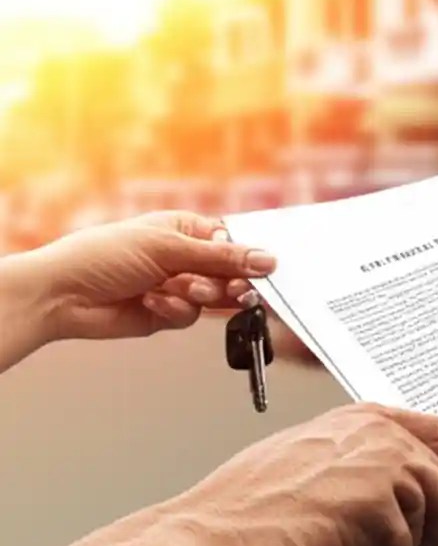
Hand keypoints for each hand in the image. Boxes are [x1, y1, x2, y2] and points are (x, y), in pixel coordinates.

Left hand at [25, 211, 276, 340]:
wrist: (63, 295)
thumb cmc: (103, 256)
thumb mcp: (168, 248)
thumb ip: (222, 258)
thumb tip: (267, 259)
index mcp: (186, 229)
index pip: (233, 241)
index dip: (250, 256)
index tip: (265, 269)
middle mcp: (184, 257)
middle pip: (230, 272)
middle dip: (228, 281)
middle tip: (232, 289)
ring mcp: (177, 286)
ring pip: (213, 297)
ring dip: (198, 295)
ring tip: (177, 290)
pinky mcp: (167, 313)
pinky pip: (190, 316)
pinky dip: (174, 310)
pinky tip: (151, 302)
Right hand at [160, 403, 437, 545]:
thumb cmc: (244, 515)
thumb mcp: (308, 466)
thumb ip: (362, 464)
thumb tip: (409, 485)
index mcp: (358, 421)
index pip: (434, 427)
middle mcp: (376, 435)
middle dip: (425, 525)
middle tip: (378, 542)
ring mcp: (380, 466)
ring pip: (433, 524)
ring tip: (339, 544)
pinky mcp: (378, 506)